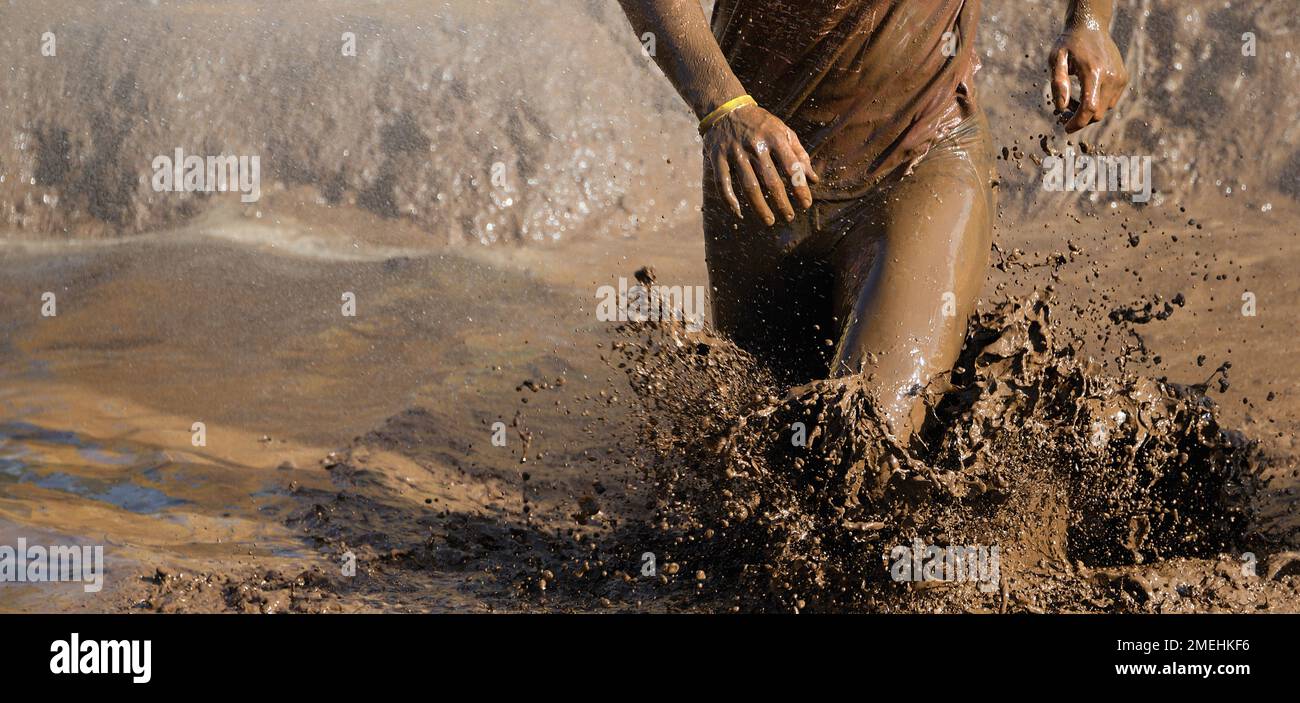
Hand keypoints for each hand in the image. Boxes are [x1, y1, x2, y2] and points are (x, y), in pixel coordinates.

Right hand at [704, 105, 818, 225]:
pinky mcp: (717, 157)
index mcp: (775, 137)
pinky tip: (738, 213)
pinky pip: (723, 183)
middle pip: (771, 180)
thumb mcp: (783, 130)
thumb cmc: (760, 123)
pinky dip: (730, 200)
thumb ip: (799, 153)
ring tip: (769, 221)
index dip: (800, 188)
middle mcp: (755, 145)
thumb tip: (814, 179)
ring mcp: (735, 152)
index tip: (806, 204)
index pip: (791, 167)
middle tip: (789, 217)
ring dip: (759, 206)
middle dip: (782, 202)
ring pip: (748, 185)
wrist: (726, 108)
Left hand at [1050, 21, 1128, 131]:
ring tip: (1073, 101)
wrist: (1091, 27)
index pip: (1089, 108)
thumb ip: (1058, 83)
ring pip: (1105, 109)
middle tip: (1063, 115)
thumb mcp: (1056, 59)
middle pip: (1098, 113)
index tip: (1065, 128)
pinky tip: (1086, 93)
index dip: (1077, 123)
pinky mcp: (1123, 78)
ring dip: (1089, 111)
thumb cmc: (1069, 43)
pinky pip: (1111, 100)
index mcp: (1093, 72)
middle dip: (1080, 119)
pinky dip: (1098, 103)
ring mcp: (1120, 77)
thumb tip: (1061, 108)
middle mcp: (1111, 76)